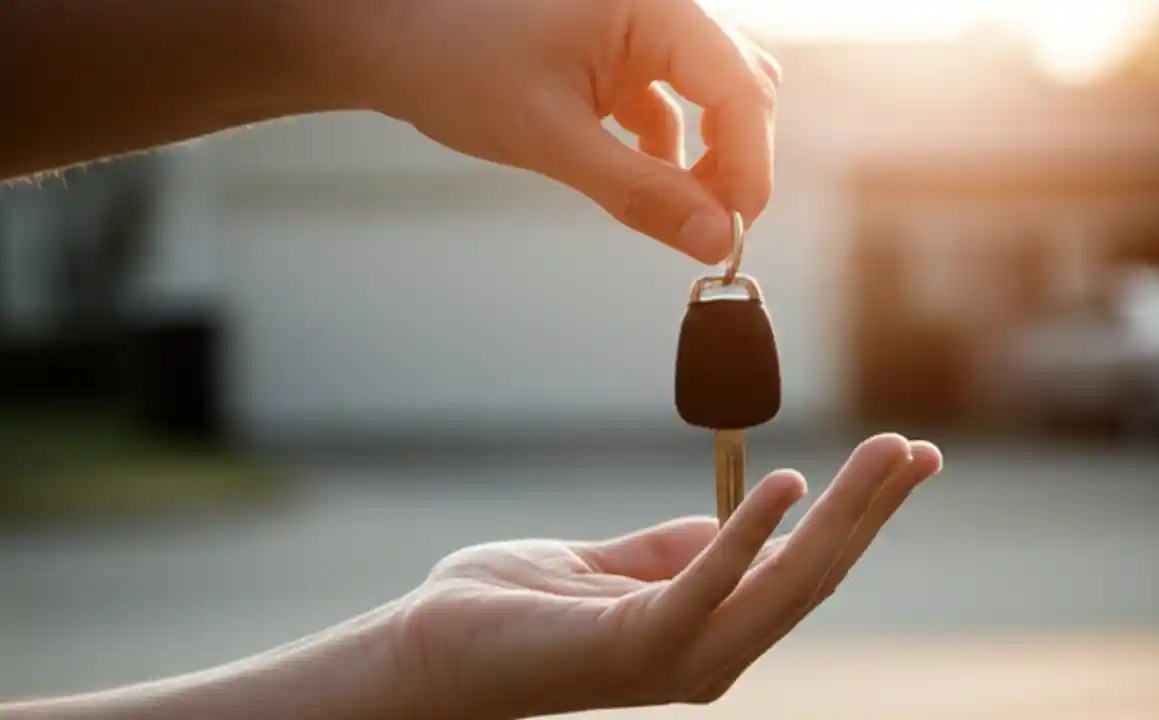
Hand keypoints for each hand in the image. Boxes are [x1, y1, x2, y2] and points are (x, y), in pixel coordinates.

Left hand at [361, 0, 779, 262]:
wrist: (387, 38)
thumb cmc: (453, 66)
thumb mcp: (552, 139)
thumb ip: (640, 192)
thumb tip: (714, 240)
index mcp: (652, 2)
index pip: (739, 86)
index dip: (750, 165)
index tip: (736, 231)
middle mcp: (656, 3)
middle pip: (740, 84)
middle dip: (737, 159)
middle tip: (713, 227)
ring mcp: (638, 22)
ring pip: (712, 91)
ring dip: (710, 152)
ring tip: (686, 210)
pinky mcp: (617, 46)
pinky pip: (672, 96)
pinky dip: (673, 143)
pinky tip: (651, 178)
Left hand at [393, 434, 941, 717]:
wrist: (433, 649)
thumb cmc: (520, 607)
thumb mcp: (622, 563)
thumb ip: (685, 548)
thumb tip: (756, 518)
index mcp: (710, 630)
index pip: (806, 568)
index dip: (862, 516)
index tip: (908, 460)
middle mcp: (711, 654)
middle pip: (814, 576)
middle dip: (872, 512)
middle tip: (918, 449)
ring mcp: (678, 657)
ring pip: (784, 584)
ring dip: (841, 516)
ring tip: (885, 455)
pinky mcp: (637, 645)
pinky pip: (708, 585)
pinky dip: (752, 534)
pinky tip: (790, 483)